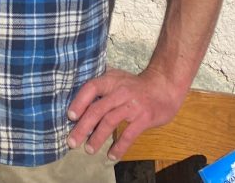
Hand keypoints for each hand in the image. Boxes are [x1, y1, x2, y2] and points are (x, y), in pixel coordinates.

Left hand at [66, 67, 184, 160]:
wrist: (164, 87)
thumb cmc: (135, 86)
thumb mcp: (117, 78)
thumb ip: (101, 85)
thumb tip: (77, 95)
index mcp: (111, 80)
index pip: (91, 88)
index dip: (79, 102)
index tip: (70, 116)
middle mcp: (120, 92)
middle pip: (97, 109)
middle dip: (82, 127)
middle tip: (72, 142)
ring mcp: (133, 105)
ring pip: (110, 122)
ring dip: (97, 138)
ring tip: (89, 149)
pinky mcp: (144, 118)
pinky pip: (129, 134)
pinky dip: (119, 146)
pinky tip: (111, 156)